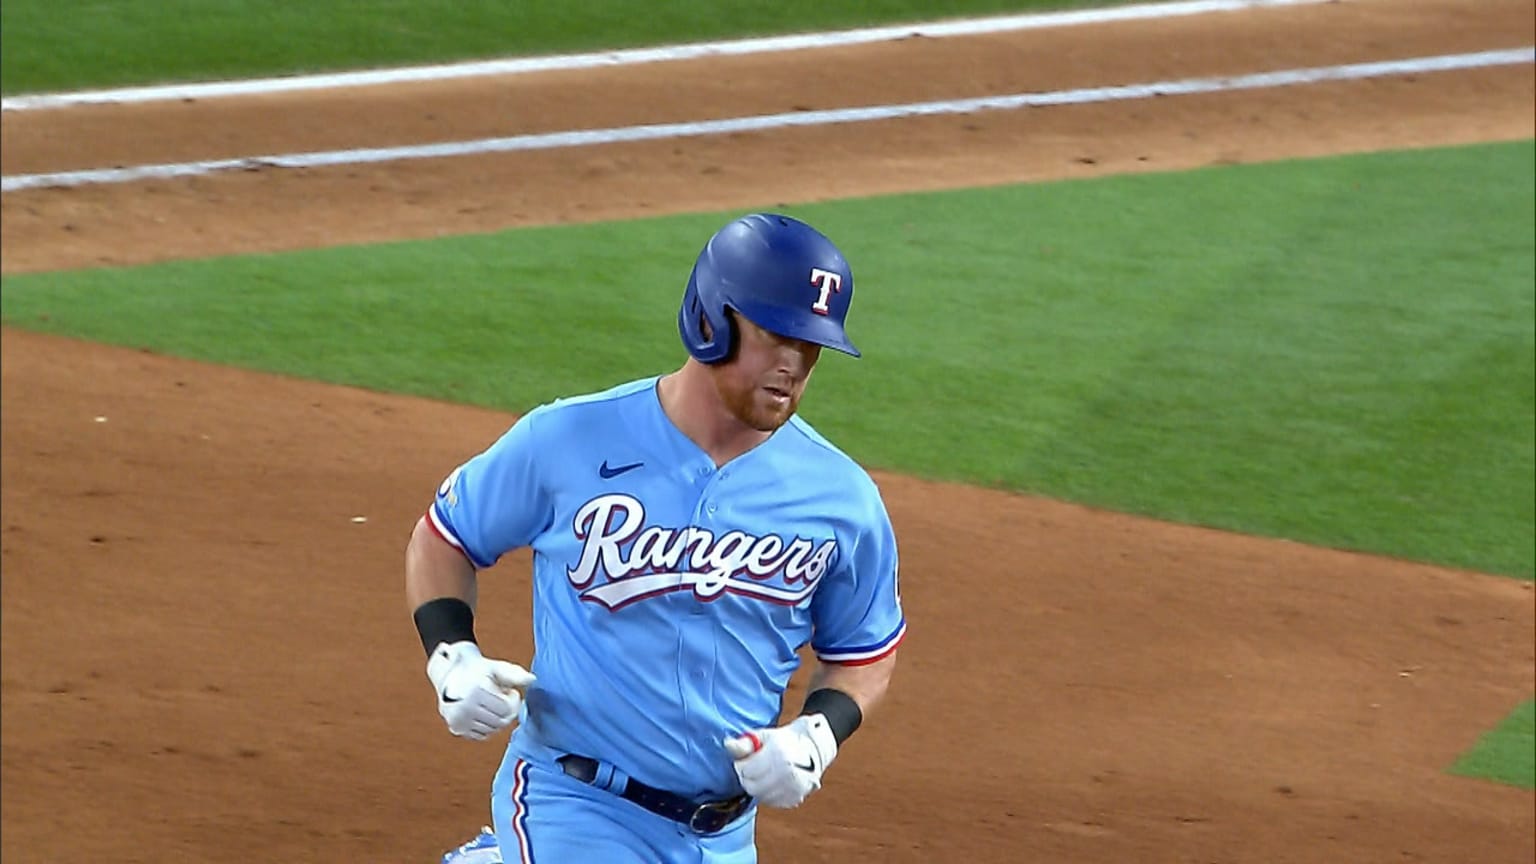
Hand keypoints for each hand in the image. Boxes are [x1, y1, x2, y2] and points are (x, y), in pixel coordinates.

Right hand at [426, 641, 535, 740]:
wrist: (449, 674)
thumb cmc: (477, 670)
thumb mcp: (496, 667)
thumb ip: (514, 674)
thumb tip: (532, 679)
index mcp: (475, 690)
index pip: (506, 709)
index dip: (513, 700)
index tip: (510, 691)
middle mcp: (464, 707)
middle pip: (500, 721)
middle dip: (507, 711)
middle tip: (503, 698)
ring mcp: (459, 719)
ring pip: (492, 730)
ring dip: (497, 719)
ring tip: (492, 703)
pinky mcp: (456, 728)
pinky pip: (481, 735)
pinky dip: (487, 726)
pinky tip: (484, 712)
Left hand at [723, 714, 837, 807]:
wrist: (813, 750)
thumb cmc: (784, 741)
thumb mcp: (765, 736)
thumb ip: (745, 743)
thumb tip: (727, 744)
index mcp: (778, 754)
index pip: (745, 770)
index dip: (741, 764)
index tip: (746, 759)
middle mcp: (787, 773)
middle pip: (751, 785)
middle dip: (747, 777)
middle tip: (753, 767)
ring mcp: (793, 788)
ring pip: (760, 795)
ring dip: (757, 786)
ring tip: (764, 773)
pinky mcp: (795, 798)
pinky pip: (771, 801)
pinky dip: (768, 793)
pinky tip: (772, 782)